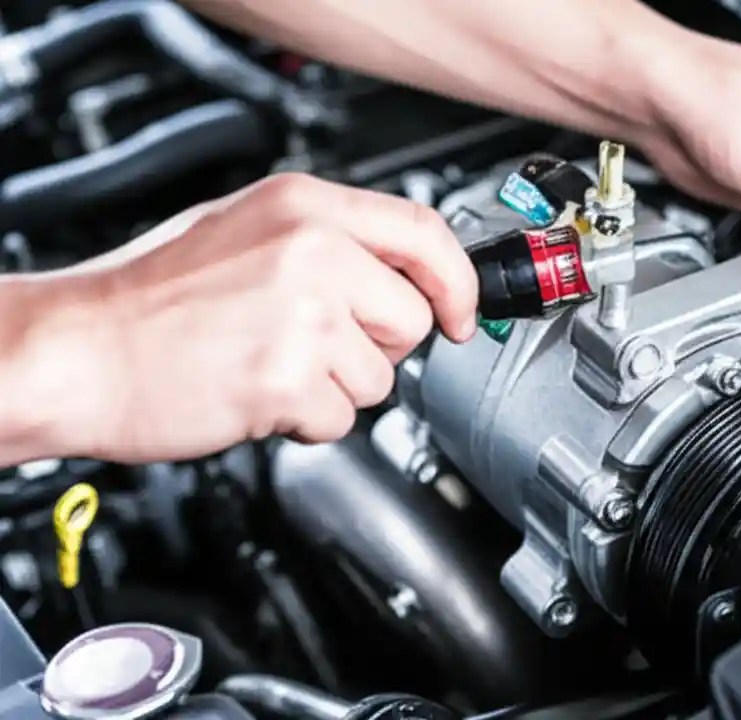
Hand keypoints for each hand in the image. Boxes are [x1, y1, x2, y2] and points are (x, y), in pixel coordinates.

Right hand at [2, 174, 476, 463]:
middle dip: (375, 346)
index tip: (460, 313)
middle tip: (312, 345)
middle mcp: (313, 253)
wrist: (77, 350)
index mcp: (304, 207)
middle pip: (412, 318)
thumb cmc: (149, 297)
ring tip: (270, 366)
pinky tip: (257, 395)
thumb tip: (402, 270)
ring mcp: (303, 316)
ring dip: (335, 387)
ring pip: (381, 377)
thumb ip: (328, 241)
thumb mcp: (244, 230)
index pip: (425, 233)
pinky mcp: (288, 379)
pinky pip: (341, 419)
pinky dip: (306, 422)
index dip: (456, 281)